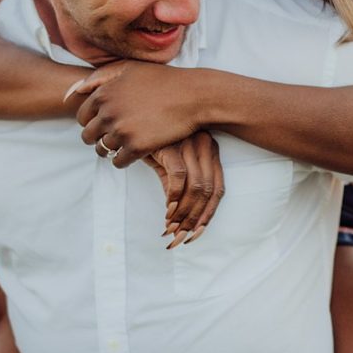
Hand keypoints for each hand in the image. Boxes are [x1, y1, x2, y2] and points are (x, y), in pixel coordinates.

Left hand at [67, 62, 206, 167]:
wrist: (193, 96)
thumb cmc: (162, 80)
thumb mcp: (129, 69)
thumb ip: (98, 77)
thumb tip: (72, 91)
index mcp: (103, 93)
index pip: (82, 116)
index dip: (92, 122)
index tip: (104, 124)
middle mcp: (108, 112)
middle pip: (88, 136)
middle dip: (97, 137)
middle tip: (112, 137)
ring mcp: (122, 131)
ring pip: (102, 150)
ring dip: (110, 150)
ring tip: (124, 145)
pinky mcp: (137, 147)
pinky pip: (118, 162)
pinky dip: (123, 160)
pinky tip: (133, 153)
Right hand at [140, 132, 224, 247]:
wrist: (133, 114)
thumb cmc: (154, 137)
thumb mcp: (169, 162)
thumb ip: (176, 185)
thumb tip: (177, 215)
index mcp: (210, 150)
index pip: (219, 189)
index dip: (209, 215)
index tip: (197, 234)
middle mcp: (205, 146)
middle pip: (209, 192)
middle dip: (195, 219)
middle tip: (180, 237)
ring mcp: (190, 144)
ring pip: (197, 188)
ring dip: (184, 213)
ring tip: (170, 228)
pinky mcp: (172, 145)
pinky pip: (179, 177)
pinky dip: (174, 197)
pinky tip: (167, 210)